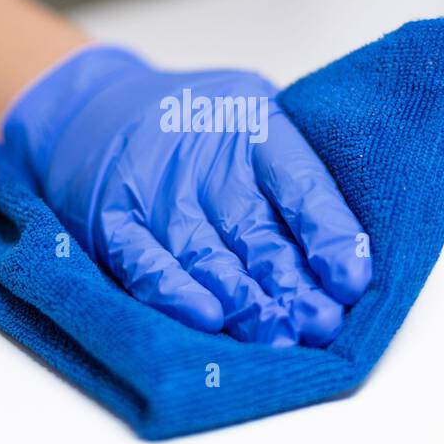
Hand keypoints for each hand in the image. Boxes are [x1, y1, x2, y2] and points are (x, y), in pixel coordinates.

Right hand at [1, 46, 371, 346]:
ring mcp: (158, 195)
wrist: (90, 108)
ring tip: (281, 335)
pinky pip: (148, 263)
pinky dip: (176, 292)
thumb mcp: (251, 113)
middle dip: (293, 282)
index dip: (329, 233)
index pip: (299, 182)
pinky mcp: (116, 226)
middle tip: (323, 323)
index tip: (353, 280)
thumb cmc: (191, 122)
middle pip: (258, 232)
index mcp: (252, 127)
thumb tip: (352, 245)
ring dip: (247, 301)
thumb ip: (293, 168)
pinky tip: (208, 319)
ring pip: (210, 256)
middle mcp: (205, 162)